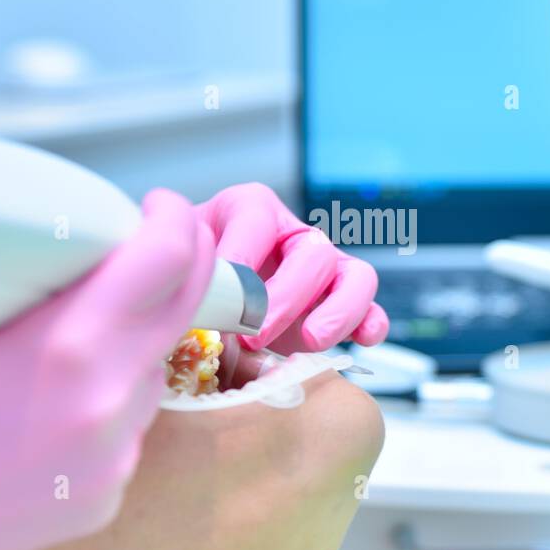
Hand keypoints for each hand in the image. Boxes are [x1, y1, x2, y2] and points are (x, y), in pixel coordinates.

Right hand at [0, 189, 213, 549]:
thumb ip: (6, 264)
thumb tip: (55, 228)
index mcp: (69, 345)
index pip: (168, 259)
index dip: (173, 219)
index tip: (158, 208)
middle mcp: (106, 404)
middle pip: (181, 312)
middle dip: (174, 270)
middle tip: (146, 248)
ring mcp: (111, 459)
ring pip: (150, 376)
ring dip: (128, 349)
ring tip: (59, 349)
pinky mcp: (103, 499)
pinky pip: (125, 432)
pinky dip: (101, 410)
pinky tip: (41, 414)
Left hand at [195, 183, 387, 351]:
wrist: (199, 291)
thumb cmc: (188, 270)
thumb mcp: (178, 255)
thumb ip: (181, 261)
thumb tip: (185, 287)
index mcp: (250, 208)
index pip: (256, 218)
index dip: (243, 253)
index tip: (224, 289)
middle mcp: (294, 234)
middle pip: (311, 253)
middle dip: (284, 296)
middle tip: (252, 332)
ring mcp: (324, 270)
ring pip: (355, 277)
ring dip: (338, 310)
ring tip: (310, 340)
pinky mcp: (340, 305)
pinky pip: (371, 308)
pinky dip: (371, 323)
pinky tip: (360, 341)